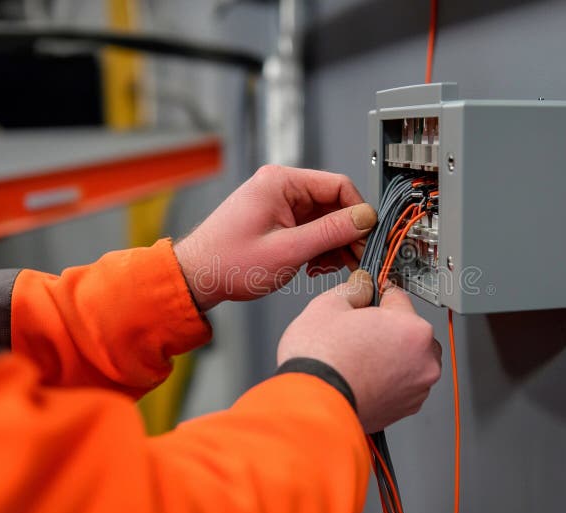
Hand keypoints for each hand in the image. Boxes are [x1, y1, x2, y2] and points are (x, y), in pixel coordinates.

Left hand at [174, 165, 376, 310]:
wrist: (198, 277)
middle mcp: (280, 187)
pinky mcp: (278, 220)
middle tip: (354, 259)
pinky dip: (318, 248)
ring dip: (332, 244)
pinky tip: (314, 266)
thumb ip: (330, 232)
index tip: (367, 237)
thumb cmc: (229, 262)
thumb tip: (365, 219)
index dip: (358, 212)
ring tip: (326, 267)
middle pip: (333, 203)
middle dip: (345, 233)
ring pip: (324, 219)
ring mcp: (279, 203)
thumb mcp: (288, 250)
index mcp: (281, 182)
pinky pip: (311, 228)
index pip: (338, 185)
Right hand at [277, 270, 442, 432]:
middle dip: (386, 328)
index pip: (398, 297)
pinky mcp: (404, 410)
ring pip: (406, 359)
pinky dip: (385, 380)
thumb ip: (354, 289)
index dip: (377, 294)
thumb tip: (361, 286)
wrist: (309, 406)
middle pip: (408, 330)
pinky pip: (399, 385)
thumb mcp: (329, 304)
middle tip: (355, 332)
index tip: (367, 298)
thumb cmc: (320, 362)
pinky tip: (359, 376)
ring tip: (355, 357)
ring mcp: (416, 389)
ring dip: (388, 355)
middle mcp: (424, 361)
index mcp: (413, 330)